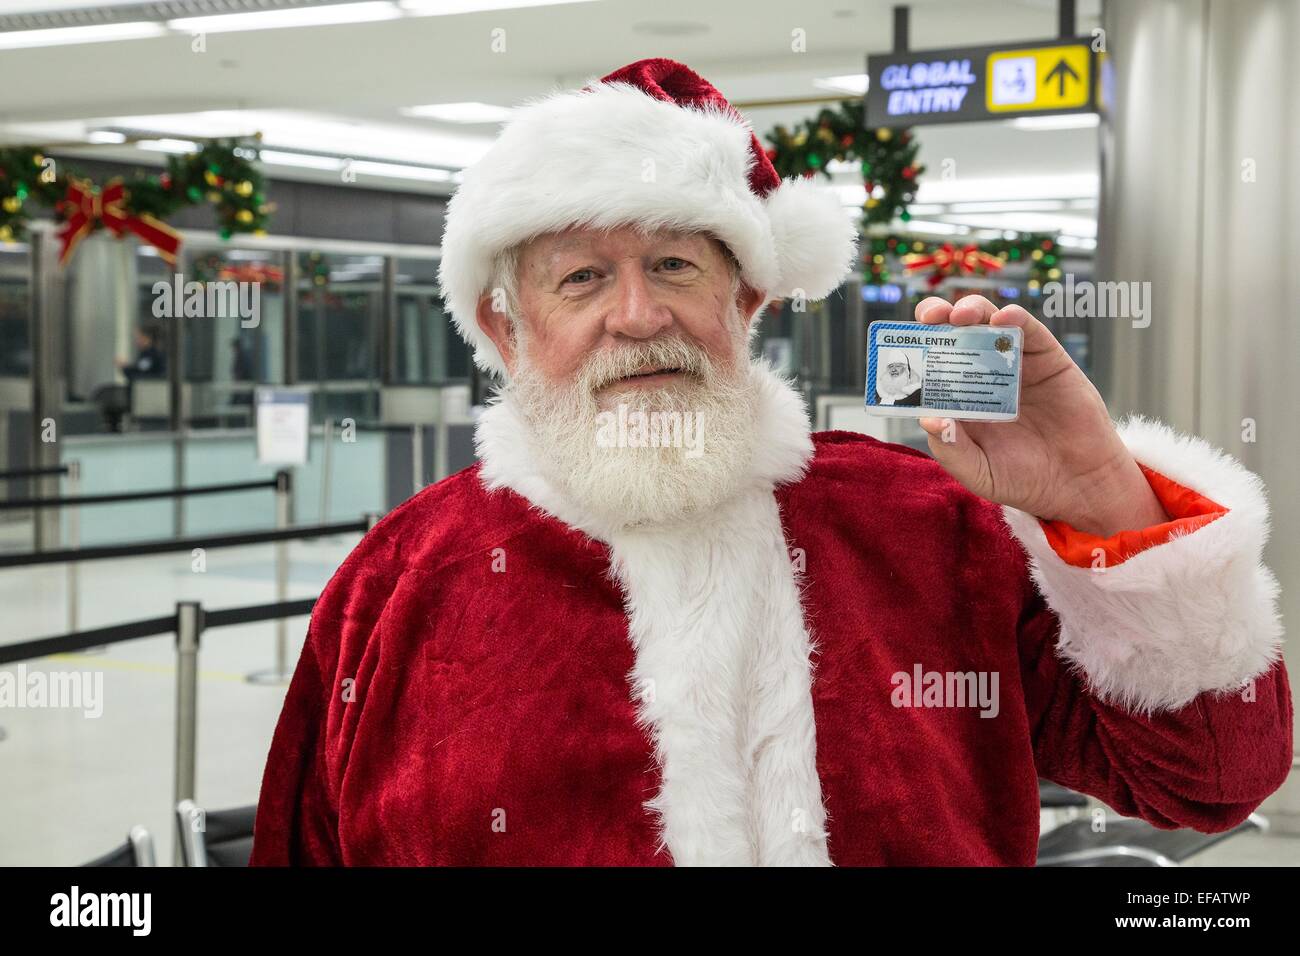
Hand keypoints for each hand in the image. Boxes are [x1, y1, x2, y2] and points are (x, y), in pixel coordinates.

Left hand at [913, 294, 1167, 536]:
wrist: (1078, 485)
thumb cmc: (1024, 480)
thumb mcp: (978, 472)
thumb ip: (951, 449)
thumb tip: (928, 420)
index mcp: (960, 398)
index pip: (931, 363)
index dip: (917, 348)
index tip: (903, 342)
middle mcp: (983, 375)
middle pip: (955, 334)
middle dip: (939, 318)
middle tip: (931, 317)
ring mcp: (1015, 365)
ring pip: (989, 324)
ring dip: (973, 311)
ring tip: (962, 315)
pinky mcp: (1048, 359)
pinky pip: (1030, 332)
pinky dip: (1015, 319)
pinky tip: (1003, 319)